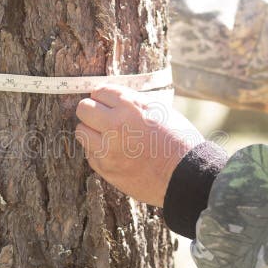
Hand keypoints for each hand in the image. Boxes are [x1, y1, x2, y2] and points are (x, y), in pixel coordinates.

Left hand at [74, 84, 203, 205]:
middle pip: (83, 108)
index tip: (107, 102)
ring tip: (107, 136)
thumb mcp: (160, 110)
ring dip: (91, 131)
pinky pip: (90, 154)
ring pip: (81, 131)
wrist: (185, 175)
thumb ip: (133, 102)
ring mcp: (107, 149)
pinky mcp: (105, 169)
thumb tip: (112, 98)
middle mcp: (114, 126)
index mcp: (130, 107)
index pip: (100, 91)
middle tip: (102, 116)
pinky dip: (98, 151)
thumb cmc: (178, 140)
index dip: (104, 96)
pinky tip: (114, 153)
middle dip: (92, 110)